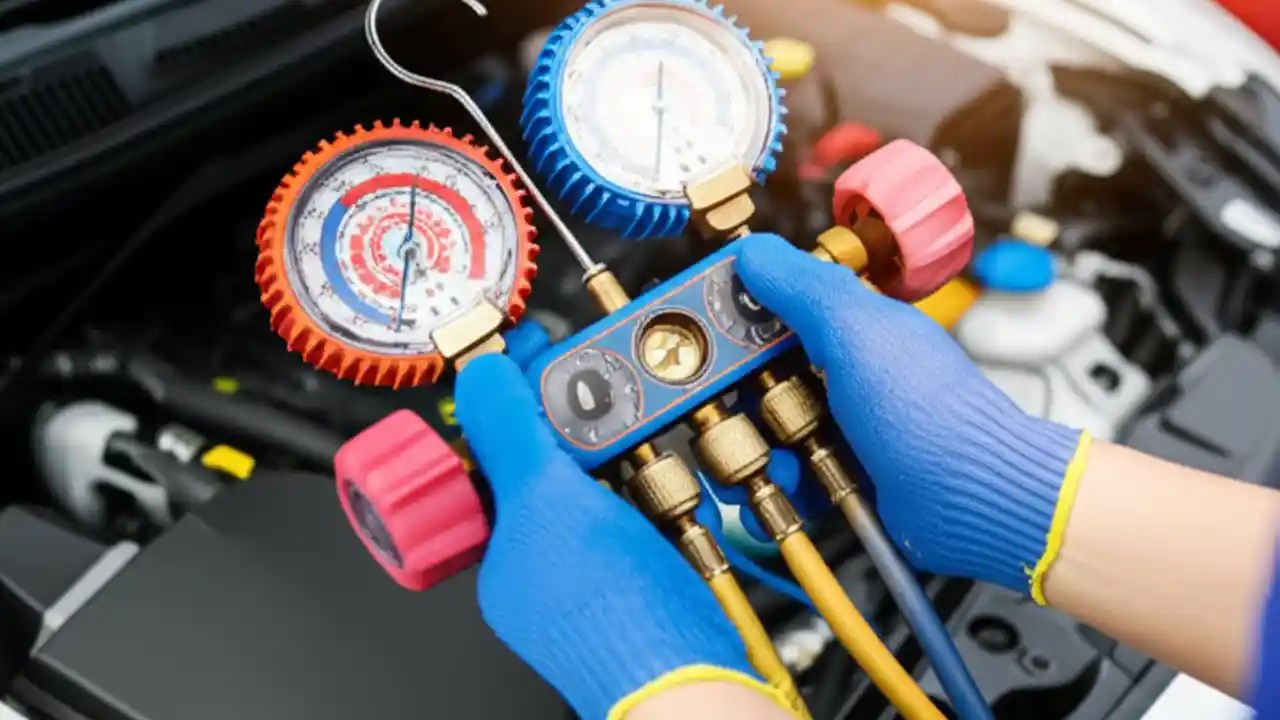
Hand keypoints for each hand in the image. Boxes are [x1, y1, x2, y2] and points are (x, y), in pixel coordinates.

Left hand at [455, 354, 790, 719]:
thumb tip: (478, 375)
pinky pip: (647, 512)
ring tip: (641, 419)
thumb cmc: (618, 618)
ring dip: (624, 447)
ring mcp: (599, 574)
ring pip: (604, 486)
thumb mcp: (551, 503)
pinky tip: (675, 473)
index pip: (492, 454)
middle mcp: (545, 568)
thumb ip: (511, 435)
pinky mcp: (651, 577)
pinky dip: (660, 485)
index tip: (531, 348)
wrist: (700, 678)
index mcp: (503, 555)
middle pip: (553, 465)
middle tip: (597, 374)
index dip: (509, 394)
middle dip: (575, 417)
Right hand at [736, 234, 1087, 595]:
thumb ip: (802, 285)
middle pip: (756, 381)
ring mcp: (843, 429)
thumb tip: (754, 249)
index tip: (694, 343)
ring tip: (763, 462)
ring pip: (767, 434)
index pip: (768, 313)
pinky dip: (777, 490)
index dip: (727, 326)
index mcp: (847, 328)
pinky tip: (781, 492)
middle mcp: (843, 375)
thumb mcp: (856, 330)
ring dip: (753, 452)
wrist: (973, 499)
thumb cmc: (930, 412)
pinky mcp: (842, 479)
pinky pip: (789, 480)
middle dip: (731, 402)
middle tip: (721, 413)